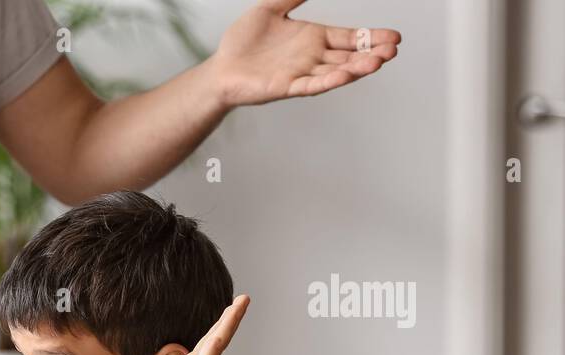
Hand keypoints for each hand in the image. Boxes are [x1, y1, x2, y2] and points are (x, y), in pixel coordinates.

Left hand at [141, 294, 248, 354]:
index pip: (208, 341)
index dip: (220, 323)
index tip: (233, 304)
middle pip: (215, 339)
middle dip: (230, 318)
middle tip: (244, 298)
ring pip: (212, 347)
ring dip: (225, 327)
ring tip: (237, 308)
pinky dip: (210, 352)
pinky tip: (218, 339)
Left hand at [208, 0, 399, 105]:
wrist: (219, 68)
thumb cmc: (242, 43)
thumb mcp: (270, 8)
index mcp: (313, 38)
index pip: (350, 38)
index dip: (371, 37)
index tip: (394, 37)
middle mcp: (312, 57)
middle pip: (349, 56)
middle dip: (372, 53)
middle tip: (393, 50)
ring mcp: (301, 73)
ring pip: (335, 71)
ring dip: (357, 68)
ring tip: (377, 62)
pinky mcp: (286, 87)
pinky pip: (311, 84)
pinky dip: (328, 80)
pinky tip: (344, 75)